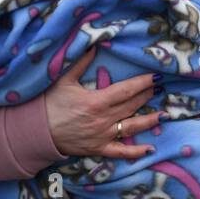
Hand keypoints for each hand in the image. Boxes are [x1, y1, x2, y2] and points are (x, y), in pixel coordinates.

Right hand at [44, 48, 159, 160]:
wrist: (36, 132)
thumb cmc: (48, 105)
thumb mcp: (63, 80)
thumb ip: (80, 63)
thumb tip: (93, 46)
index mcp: (96, 101)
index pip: (126, 91)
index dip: (142, 84)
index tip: (155, 77)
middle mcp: (103, 120)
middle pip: (131, 106)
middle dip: (146, 96)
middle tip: (159, 89)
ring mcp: (102, 136)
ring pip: (131, 127)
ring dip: (148, 121)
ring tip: (163, 115)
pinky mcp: (98, 149)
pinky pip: (120, 152)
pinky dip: (135, 152)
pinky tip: (149, 149)